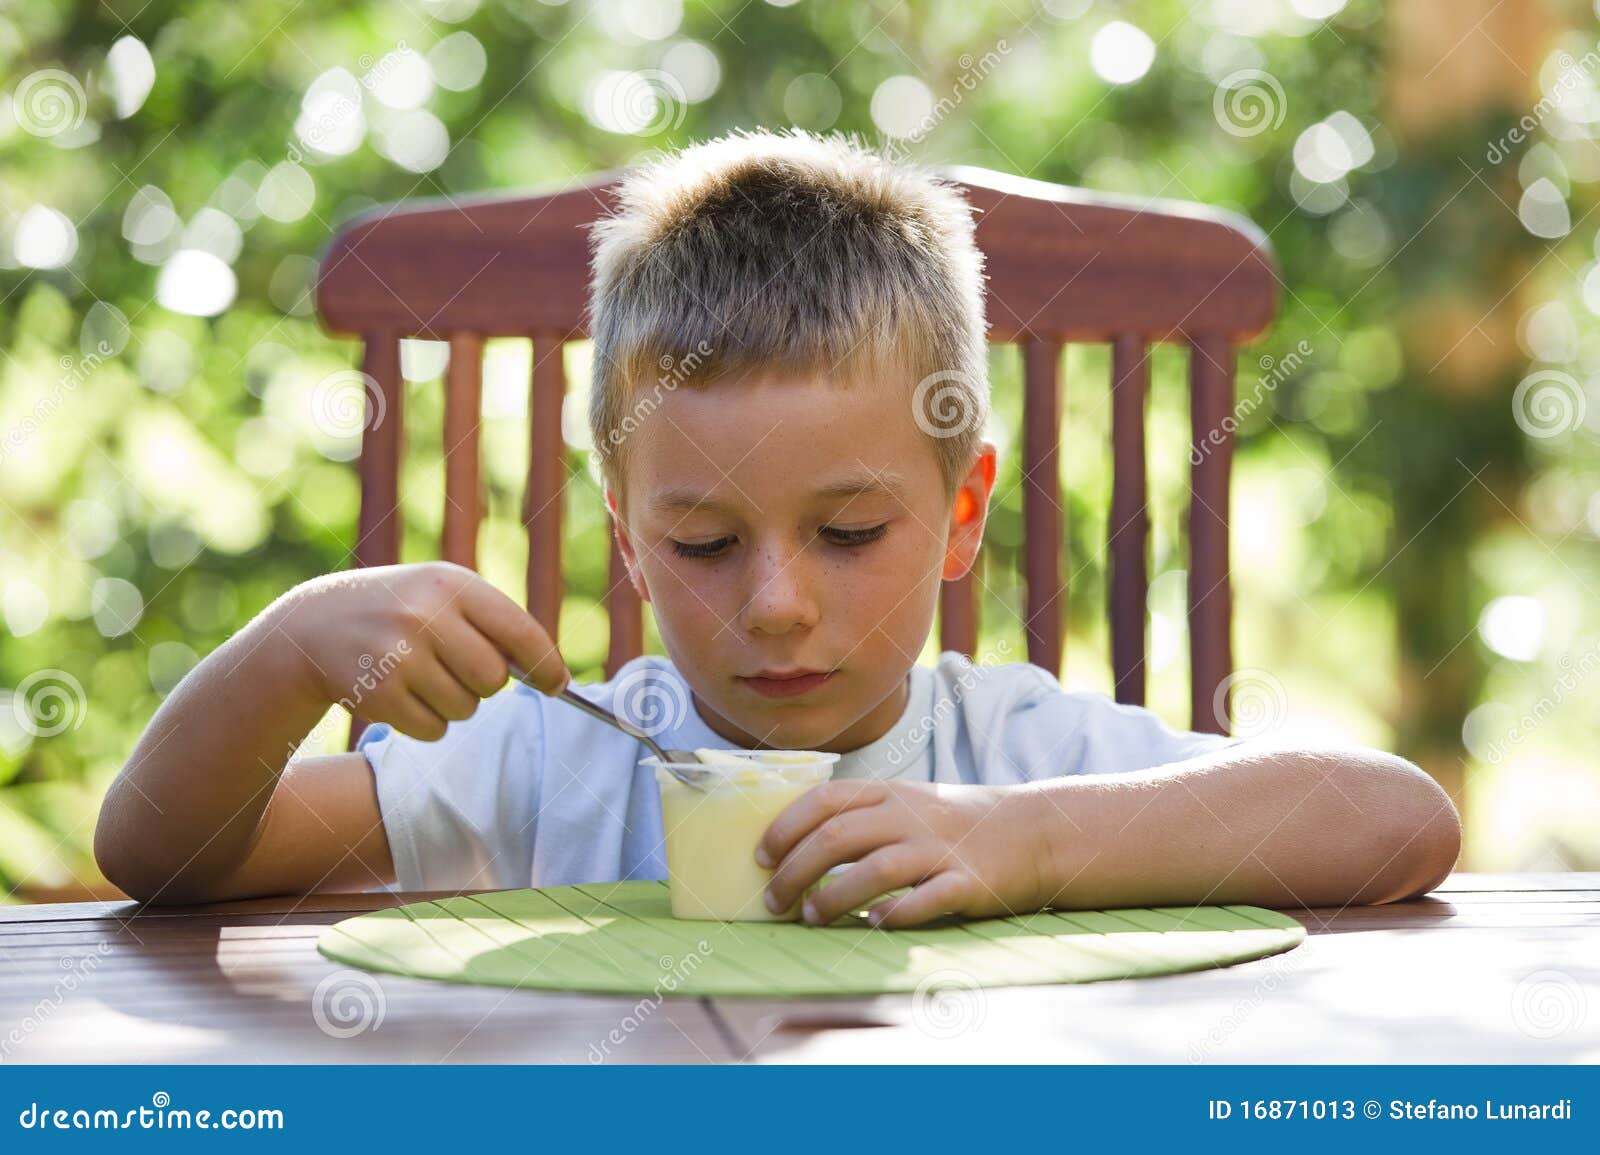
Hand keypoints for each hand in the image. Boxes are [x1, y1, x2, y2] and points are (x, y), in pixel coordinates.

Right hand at [276, 561, 569, 740]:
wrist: (315, 625)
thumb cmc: (400, 610)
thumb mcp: (440, 593)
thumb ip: (493, 624)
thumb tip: (554, 674)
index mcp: (450, 583)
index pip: (519, 631)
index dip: (546, 664)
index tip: (558, 683)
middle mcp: (424, 616)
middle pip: (493, 679)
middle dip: (485, 684)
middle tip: (460, 670)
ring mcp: (398, 657)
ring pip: (465, 708)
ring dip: (454, 703)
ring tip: (421, 676)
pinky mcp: (378, 695)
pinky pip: (434, 730)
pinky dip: (427, 722)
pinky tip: (401, 694)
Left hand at [755, 779, 1057, 928]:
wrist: (1030, 831)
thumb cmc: (952, 824)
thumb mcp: (905, 803)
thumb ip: (859, 816)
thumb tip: (794, 847)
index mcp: (890, 793)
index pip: (825, 799)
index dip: (786, 826)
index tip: (760, 856)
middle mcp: (910, 817)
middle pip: (840, 836)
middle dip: (796, 869)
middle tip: (774, 901)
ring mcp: (940, 849)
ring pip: (877, 868)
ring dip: (835, 895)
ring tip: (811, 917)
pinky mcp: (967, 882)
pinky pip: (928, 898)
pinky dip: (897, 912)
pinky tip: (874, 924)